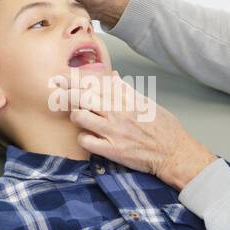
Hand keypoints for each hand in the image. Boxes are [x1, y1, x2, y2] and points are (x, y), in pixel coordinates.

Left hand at [65, 70, 216, 190]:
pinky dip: (83, 138)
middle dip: (66, 92)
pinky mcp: (112, 150)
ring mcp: (113, 131)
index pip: (96, 83)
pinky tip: (88, 137)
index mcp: (127, 99)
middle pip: (82, 96)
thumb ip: (127, 91)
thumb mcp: (147, 103)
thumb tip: (113, 77)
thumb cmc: (163, 128)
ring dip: (75, 116)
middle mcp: (118, 112)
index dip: (76, 78)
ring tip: (78, 117)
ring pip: (80, 116)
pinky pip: (86, 141)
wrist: (173, 152)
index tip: (63, 77)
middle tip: (56, 91)